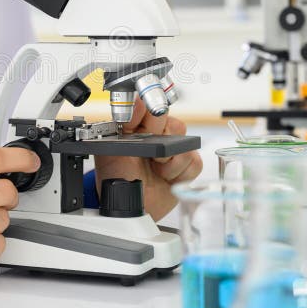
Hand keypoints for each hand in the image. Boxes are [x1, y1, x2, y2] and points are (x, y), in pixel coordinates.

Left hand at [94, 99, 202, 220]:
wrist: (129, 205)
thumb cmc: (117, 177)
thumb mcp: (111, 148)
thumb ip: (124, 123)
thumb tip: (137, 101)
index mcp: (139, 126)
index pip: (154, 107)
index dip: (153, 116)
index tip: (147, 129)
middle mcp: (158, 135)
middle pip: (174, 123)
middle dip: (161, 143)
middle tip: (150, 156)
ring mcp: (173, 150)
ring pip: (186, 143)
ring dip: (169, 162)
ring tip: (156, 169)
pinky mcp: (186, 166)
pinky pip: (195, 161)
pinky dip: (180, 173)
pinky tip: (166, 178)